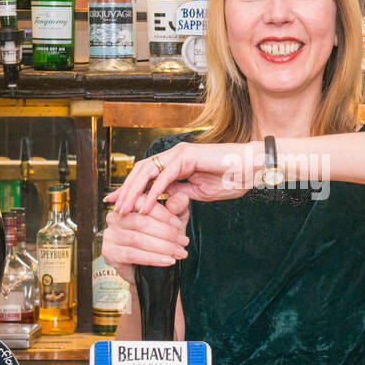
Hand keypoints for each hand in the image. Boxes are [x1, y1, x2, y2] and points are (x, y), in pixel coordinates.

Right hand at [101, 192, 190, 283]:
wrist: (148, 268)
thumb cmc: (161, 238)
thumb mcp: (173, 219)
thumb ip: (178, 206)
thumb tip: (175, 203)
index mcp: (128, 204)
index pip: (143, 203)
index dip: (163, 214)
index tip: (179, 226)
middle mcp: (115, 217)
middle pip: (140, 222)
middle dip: (166, 233)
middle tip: (183, 242)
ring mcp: (110, 235)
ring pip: (138, 239)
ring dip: (162, 247)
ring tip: (179, 253)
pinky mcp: (110, 252)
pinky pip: (133, 254)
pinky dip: (153, 258)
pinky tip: (168, 261)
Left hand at [107, 141, 259, 214]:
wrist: (252, 169)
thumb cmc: (232, 178)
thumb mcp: (200, 192)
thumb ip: (181, 194)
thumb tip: (166, 201)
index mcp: (176, 162)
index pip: (146, 174)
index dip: (130, 188)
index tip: (117, 203)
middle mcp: (174, 155)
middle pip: (140, 171)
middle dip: (124, 189)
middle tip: (111, 206)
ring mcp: (179, 154)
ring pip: (147, 172)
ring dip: (133, 192)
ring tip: (124, 209)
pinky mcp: (187, 158)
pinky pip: (164, 178)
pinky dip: (153, 194)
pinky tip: (145, 207)